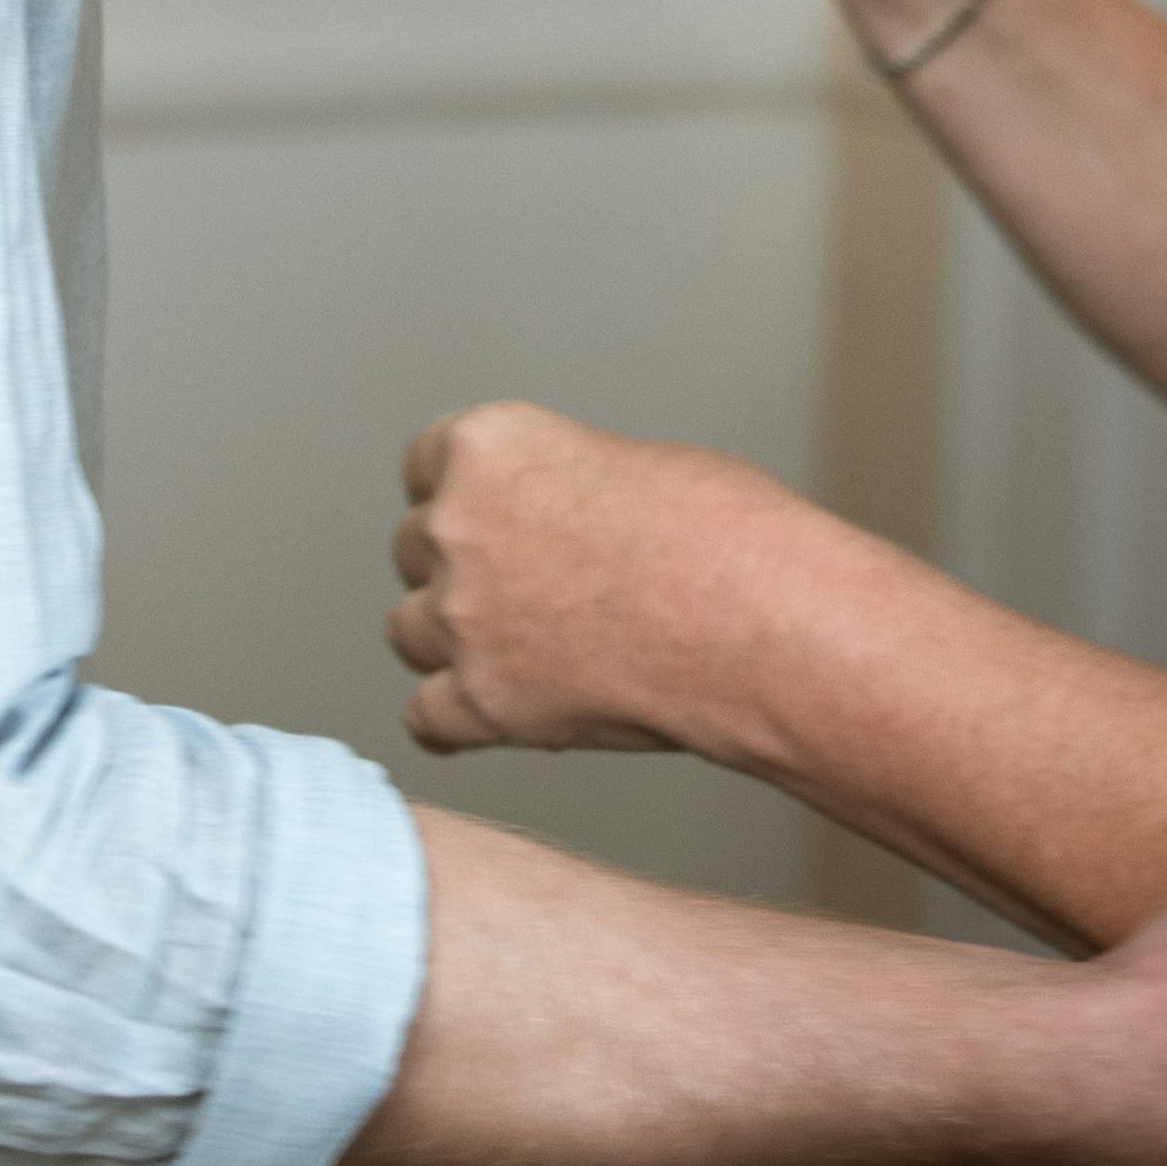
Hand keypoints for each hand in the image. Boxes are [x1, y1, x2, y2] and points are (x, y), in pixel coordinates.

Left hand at [392, 401, 807, 757]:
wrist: (758, 625)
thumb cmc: (726, 535)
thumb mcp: (636, 465)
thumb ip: (563, 487)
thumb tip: (560, 521)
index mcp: (490, 446)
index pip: (426, 464)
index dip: (462, 494)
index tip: (488, 514)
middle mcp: (457, 526)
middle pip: (414, 547)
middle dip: (461, 567)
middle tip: (524, 587)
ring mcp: (462, 619)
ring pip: (408, 632)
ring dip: (451, 640)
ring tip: (516, 649)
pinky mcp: (481, 703)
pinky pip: (427, 718)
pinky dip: (456, 718)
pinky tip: (489, 712)